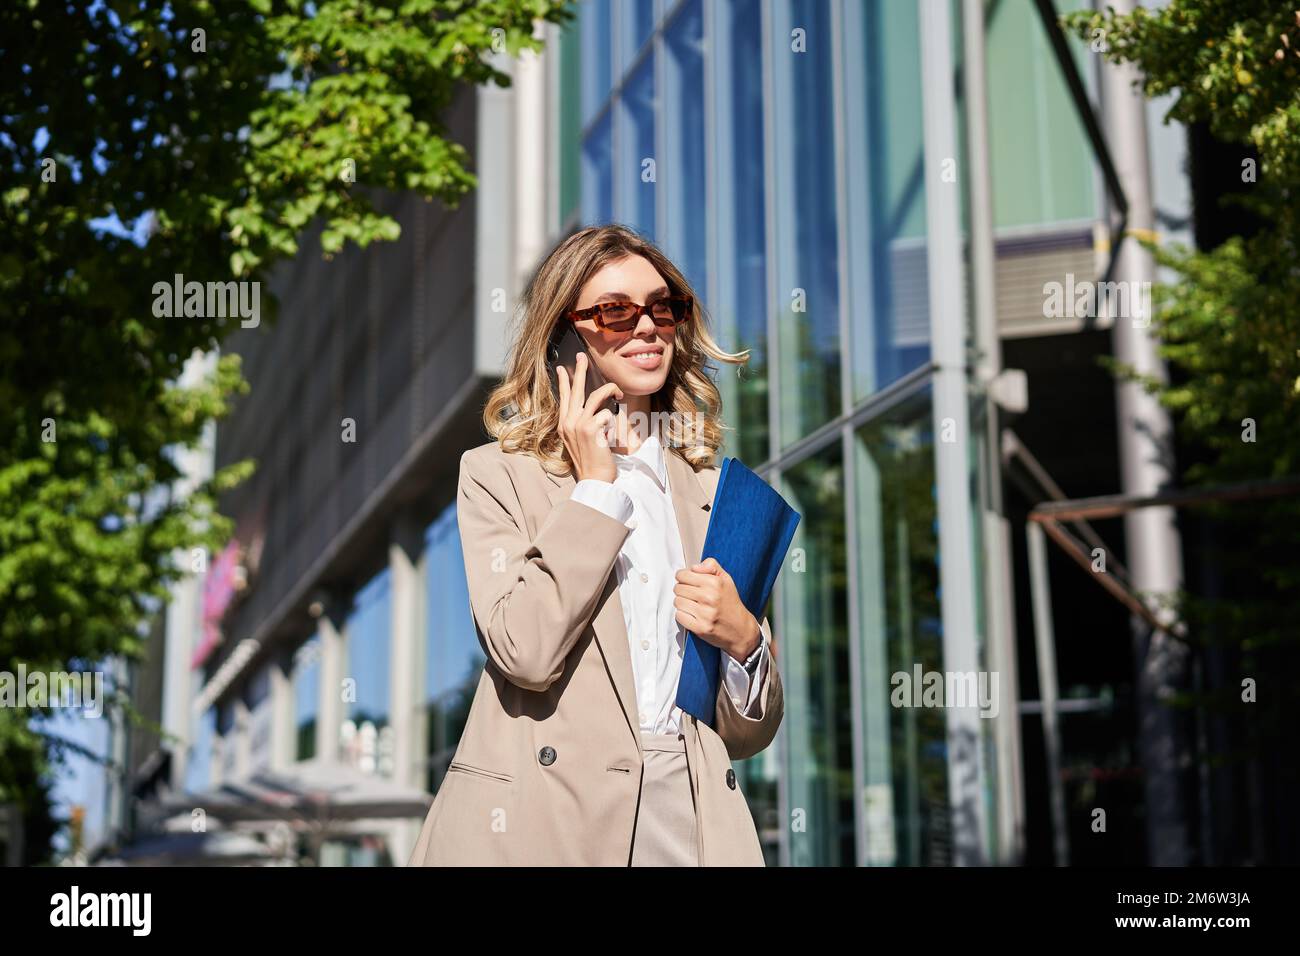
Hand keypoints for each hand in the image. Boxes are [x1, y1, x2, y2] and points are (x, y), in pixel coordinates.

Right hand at [557, 351, 623, 482]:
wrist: (594, 480)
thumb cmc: (592, 462)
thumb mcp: (581, 442)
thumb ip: (583, 424)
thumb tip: (595, 409)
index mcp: (564, 425)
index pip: (563, 398)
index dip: (562, 382)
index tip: (561, 369)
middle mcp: (568, 422)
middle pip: (575, 390)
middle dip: (580, 370)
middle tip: (582, 356)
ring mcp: (578, 424)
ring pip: (596, 396)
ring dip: (610, 390)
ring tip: (619, 393)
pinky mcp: (591, 429)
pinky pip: (607, 413)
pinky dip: (613, 422)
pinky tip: (611, 434)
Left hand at [673, 557, 761, 661]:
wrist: (740, 629)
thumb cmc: (731, 603)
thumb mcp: (726, 579)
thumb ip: (711, 566)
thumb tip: (693, 567)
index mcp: (715, 583)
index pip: (683, 575)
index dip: (683, 577)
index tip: (687, 581)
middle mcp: (709, 598)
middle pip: (678, 588)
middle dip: (683, 590)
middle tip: (691, 594)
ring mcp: (704, 614)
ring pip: (677, 602)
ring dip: (682, 603)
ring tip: (693, 604)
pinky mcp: (700, 628)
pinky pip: (679, 616)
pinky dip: (683, 615)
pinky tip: (693, 614)